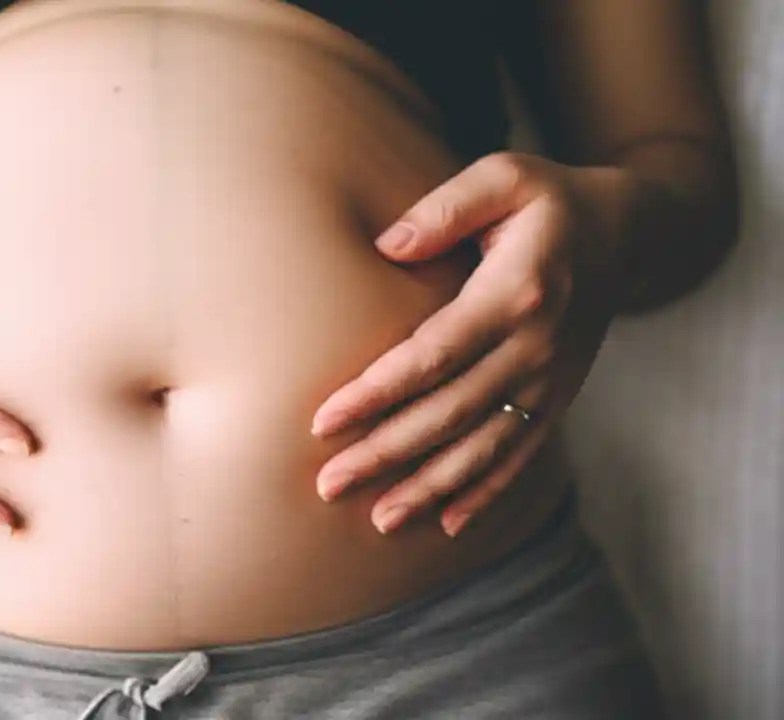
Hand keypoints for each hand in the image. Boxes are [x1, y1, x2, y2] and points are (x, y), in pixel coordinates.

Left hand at [311, 152, 640, 535]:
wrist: (630, 232)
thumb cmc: (547, 199)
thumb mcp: (503, 176)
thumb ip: (444, 207)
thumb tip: (386, 244)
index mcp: (514, 294)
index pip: (432, 356)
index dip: (376, 393)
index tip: (323, 421)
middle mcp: (537, 347)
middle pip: (449, 415)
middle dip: (385, 454)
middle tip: (328, 484)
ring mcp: (552, 380)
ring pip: (483, 448)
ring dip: (428, 488)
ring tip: (378, 520)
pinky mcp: (559, 398)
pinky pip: (520, 456)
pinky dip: (485, 494)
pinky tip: (446, 524)